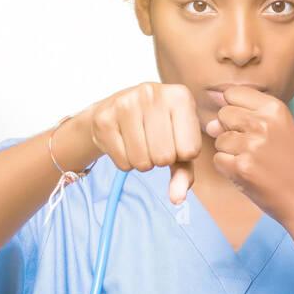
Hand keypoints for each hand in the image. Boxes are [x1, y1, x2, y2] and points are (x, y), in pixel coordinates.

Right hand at [87, 82, 202, 203]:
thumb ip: (184, 174)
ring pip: (143, 162)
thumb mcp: (179, 146)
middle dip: (161, 160)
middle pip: (165, 157)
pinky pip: (122, 163)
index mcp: (180, 96)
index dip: (181, 155)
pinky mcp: (103, 119)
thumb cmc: (157, 128)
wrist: (115, 110)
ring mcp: (125, 103)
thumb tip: (177, 199)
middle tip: (153, 143)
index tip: (173, 140)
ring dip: (143, 162)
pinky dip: (125, 162)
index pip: (190, 151)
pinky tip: (124, 143)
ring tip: (140, 143)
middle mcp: (153, 94)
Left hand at [205, 86, 293, 226]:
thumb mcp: (280, 132)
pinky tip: (249, 174)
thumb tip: (210, 124)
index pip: (233, 94)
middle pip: (223, 115)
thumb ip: (246, 119)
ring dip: (230, 152)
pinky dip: (229, 170)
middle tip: (256, 148)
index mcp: (275, 108)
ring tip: (256, 163)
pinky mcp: (241, 167)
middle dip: (231, 131)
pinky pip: (218, 160)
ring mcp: (251, 145)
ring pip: (218, 139)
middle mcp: (262, 123)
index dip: (236, 110)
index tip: (251, 126)